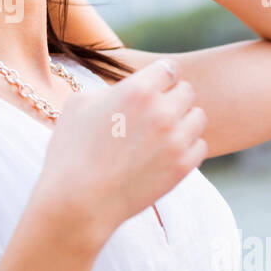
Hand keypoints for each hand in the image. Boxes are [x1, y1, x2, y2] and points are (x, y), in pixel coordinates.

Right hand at [29, 53, 207, 249]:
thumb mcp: (79, 105)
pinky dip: (187, 147)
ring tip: (162, 134)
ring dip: (183, 121)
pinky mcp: (183, 167)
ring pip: (198, 117)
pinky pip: (200, 146)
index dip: (160, 77)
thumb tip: (125, 92)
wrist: (77, 202)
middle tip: (154, 114)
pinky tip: (167, 153)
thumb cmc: (71, 152)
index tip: (153, 88)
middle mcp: (163, 111)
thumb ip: (110, 90)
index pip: (168, 69)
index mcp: (138, 90)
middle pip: (187, 91)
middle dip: (171, 98)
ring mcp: (176, 141)